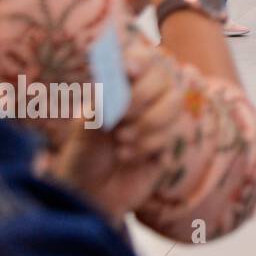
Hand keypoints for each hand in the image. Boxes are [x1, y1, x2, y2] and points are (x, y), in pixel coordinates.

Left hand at [50, 45, 182, 219]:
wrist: (90, 195)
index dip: (139, 60)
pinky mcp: (167, 143)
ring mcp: (158, 120)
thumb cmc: (81, 157)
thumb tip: (115, 92)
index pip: (139, 61)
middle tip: (121, 117)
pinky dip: (148, 144)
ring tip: (122, 140)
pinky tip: (127, 155)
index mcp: (120, 88)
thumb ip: (100, 108)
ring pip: (174, 104)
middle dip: (142, 96)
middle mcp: (143, 99)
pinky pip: (172, 133)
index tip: (129, 71)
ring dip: (148, 122)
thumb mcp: (82, 130)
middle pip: (164, 79)